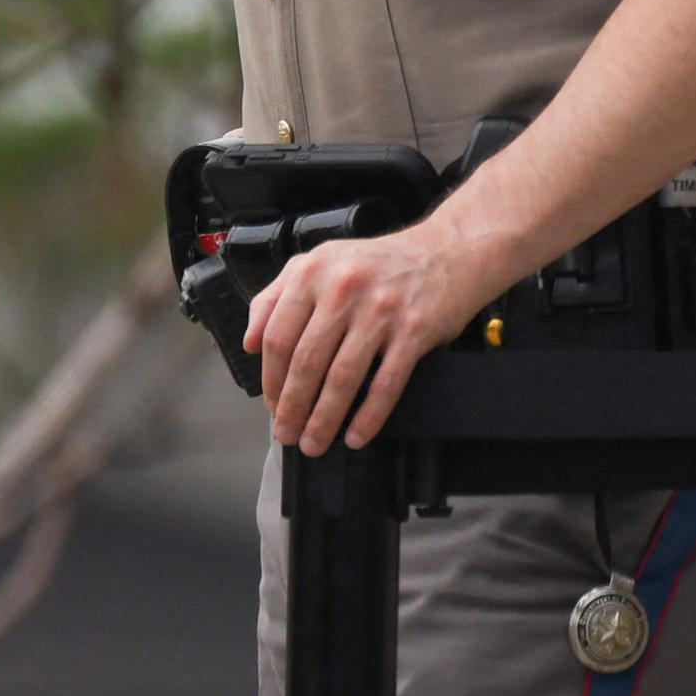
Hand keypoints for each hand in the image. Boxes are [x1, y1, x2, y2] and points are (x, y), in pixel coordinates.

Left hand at [247, 215, 506, 459]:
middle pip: (306, 361)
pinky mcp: (414, 330)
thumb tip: (248, 342)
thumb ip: (275, 297)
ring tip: (315, 443)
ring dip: (325, 419)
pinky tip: (355, 436)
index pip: (278, 336)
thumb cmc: (378, 264)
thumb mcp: (318, 263)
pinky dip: (368, 417)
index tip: (272, 406)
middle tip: (287, 435)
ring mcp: (380, 310)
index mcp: (311, 273)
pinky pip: (385, 383)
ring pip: (343, 377)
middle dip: (293, 407)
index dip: (271, 379)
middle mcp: (342, 289)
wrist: (447, 252)